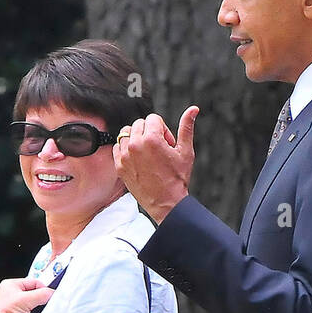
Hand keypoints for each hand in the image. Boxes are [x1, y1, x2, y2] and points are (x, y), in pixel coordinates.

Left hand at [0, 277, 50, 312]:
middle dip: (39, 298)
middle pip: (33, 293)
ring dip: (36, 308)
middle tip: (43, 304)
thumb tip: (53, 294)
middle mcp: (10, 293)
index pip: (34, 282)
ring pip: (32, 304)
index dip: (43, 288)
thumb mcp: (26, 299)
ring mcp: (12, 306)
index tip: (50, 296)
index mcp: (10, 284)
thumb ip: (42, 294)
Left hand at [114, 107, 198, 222]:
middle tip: (159, 150)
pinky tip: (138, 160)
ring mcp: (125, 156)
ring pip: (127, 133)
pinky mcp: (119, 166)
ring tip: (148, 154)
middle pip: (140, 124)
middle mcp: (136, 145)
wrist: (166, 204)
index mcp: (151, 139)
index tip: (167, 144)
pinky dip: (127, 149)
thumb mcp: (185, 151)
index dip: (163, 130)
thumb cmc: (178, 178)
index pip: (153, 119)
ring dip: (137, 139)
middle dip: (150, 133)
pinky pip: (118, 147)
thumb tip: (194, 108)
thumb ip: (186, 127)